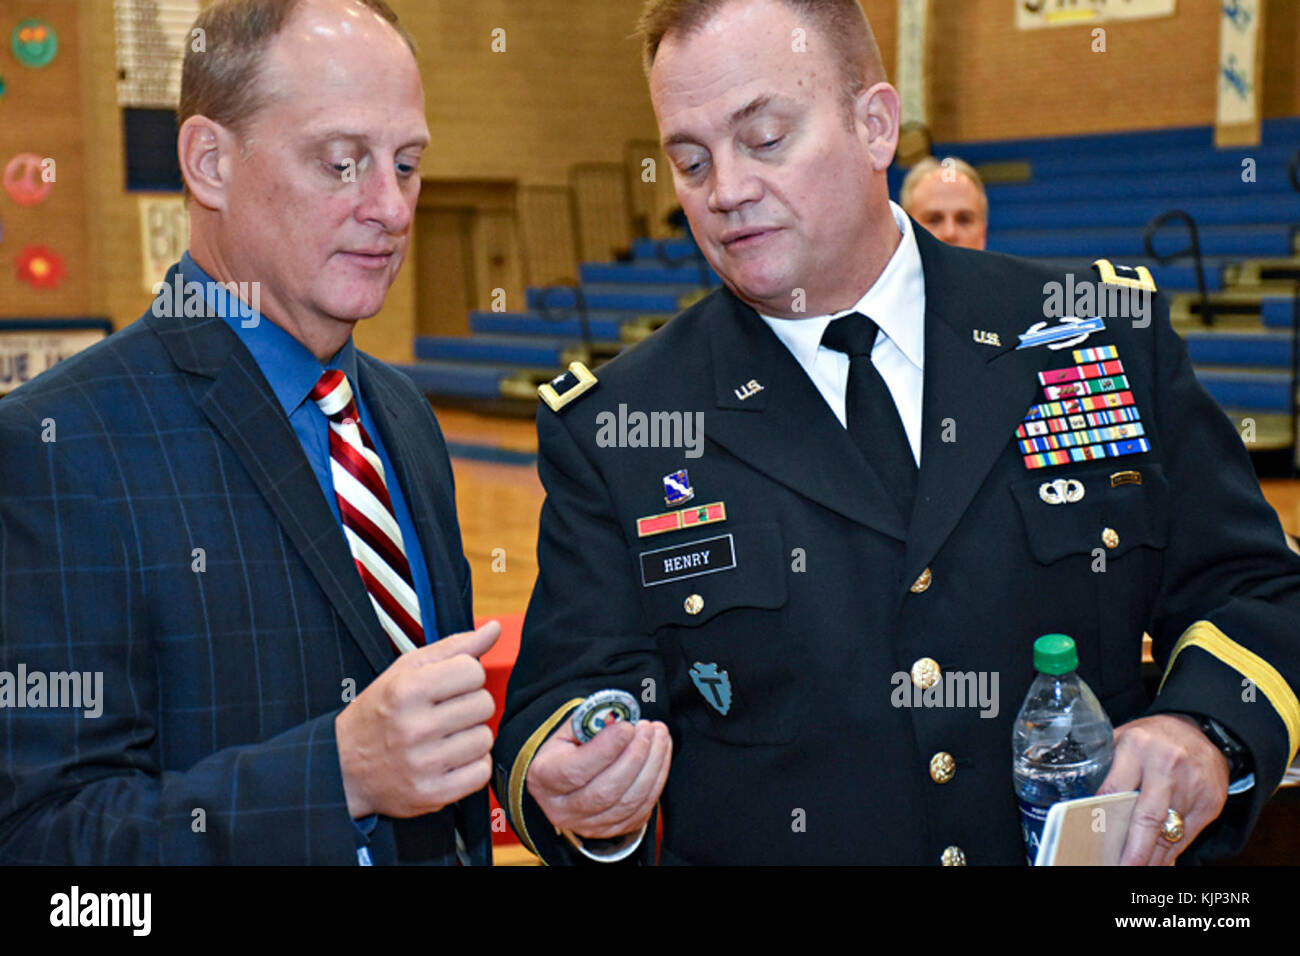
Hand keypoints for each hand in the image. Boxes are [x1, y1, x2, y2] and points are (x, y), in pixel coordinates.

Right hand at [335, 620, 500, 818]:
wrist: (343, 767)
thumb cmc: (380, 712)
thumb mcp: (407, 670)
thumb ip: (454, 647)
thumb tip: (494, 628)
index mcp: (407, 690)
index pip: (473, 670)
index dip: (465, 676)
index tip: (447, 686)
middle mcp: (414, 727)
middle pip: (484, 704)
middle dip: (469, 706)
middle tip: (445, 714)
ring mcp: (423, 764)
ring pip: (485, 739)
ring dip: (471, 737)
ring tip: (445, 738)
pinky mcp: (431, 794)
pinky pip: (481, 772)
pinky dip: (472, 766)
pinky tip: (450, 760)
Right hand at [527, 716, 671, 839]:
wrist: (567, 780)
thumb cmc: (570, 750)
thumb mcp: (569, 731)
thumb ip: (592, 723)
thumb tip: (621, 720)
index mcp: (545, 779)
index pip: (576, 770)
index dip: (606, 749)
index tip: (628, 727)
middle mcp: (563, 809)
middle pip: (606, 791)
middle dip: (635, 756)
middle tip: (648, 728)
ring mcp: (588, 824)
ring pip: (628, 802)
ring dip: (652, 766)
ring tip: (659, 736)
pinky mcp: (612, 829)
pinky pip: (641, 808)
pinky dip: (656, 779)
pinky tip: (660, 754)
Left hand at [1096, 713, 1229, 864]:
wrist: (1204, 730)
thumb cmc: (1154, 738)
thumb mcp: (1124, 738)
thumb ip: (1107, 766)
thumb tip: (1085, 802)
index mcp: (1137, 746)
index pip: (1114, 789)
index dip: (1104, 819)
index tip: (1093, 839)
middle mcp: (1166, 765)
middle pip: (1147, 817)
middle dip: (1133, 850)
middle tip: (1120, 867)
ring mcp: (1193, 785)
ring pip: (1168, 832)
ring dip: (1151, 856)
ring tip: (1134, 867)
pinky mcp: (1210, 802)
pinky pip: (1187, 835)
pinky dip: (1171, 852)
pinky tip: (1158, 862)